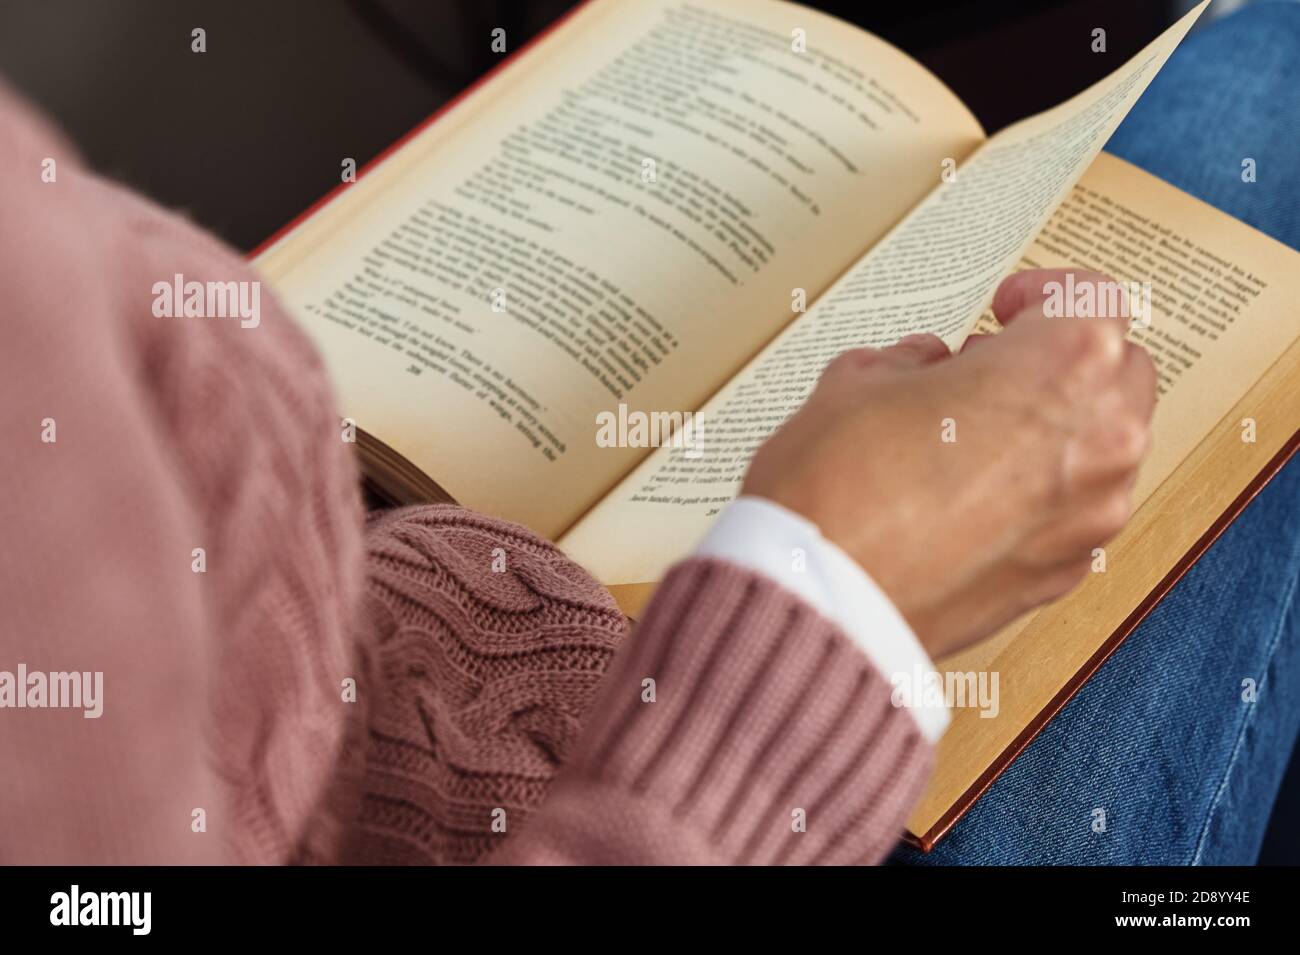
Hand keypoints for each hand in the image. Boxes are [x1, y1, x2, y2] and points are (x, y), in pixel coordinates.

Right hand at [742, 269, 1156, 658]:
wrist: (822, 601)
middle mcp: (1100, 442)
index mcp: (1064, 368)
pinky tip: (971, 498)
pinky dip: (1040, 497)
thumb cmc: (838, 494)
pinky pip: (1073, 514)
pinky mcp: (1062, 575)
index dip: (1042, 293)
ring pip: (1102, 449)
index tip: (1008, 307)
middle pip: (1118, 373)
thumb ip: (912, 363)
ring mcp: (1089, 518)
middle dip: (1062, 364)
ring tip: (975, 437)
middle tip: (993, 369)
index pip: (1093, 298)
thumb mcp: (859, 380)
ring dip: (1056, 432)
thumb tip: (926, 371)